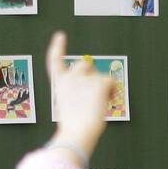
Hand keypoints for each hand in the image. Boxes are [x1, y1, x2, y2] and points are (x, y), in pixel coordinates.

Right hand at [46, 31, 112, 159]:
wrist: (79, 132)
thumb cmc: (74, 127)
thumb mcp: (69, 107)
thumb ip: (79, 94)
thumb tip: (99, 85)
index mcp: (59, 84)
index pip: (55, 61)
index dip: (58, 47)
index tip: (60, 36)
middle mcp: (70, 76)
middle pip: (84, 65)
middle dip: (90, 74)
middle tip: (94, 92)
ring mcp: (85, 78)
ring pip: (99, 76)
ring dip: (101, 88)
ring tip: (97, 105)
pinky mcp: (99, 82)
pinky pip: (110, 81)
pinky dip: (112, 90)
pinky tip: (109, 99)